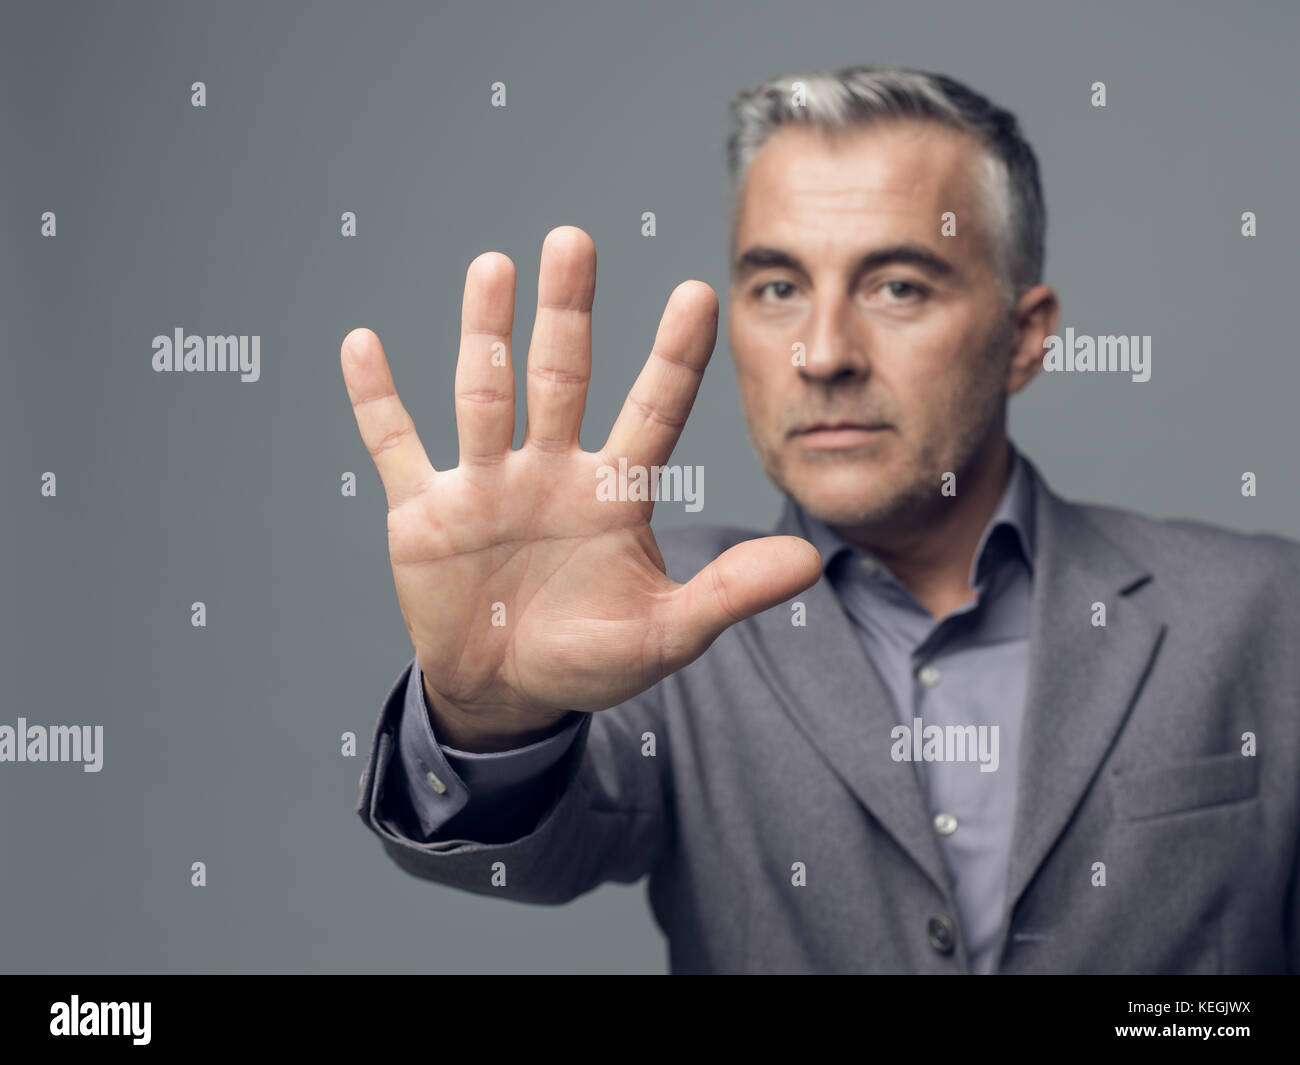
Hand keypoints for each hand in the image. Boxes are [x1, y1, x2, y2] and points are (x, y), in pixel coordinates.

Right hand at [340, 226, 820, 749]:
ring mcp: (484, 486)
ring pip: (483, 395)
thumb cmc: (590, 656)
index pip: (653, 411)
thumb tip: (809, 562)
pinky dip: (377, 400)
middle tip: (575, 240)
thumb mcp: (665, 634)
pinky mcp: (423, 511)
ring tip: (494, 267)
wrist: (506, 692)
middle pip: (561, 378)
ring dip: (484, 334)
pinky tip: (363, 345)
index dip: (674, 357)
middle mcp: (550, 472)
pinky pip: (395, 446)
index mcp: (613, 494)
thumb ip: (728, 594)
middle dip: (568, 313)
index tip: (700, 293)